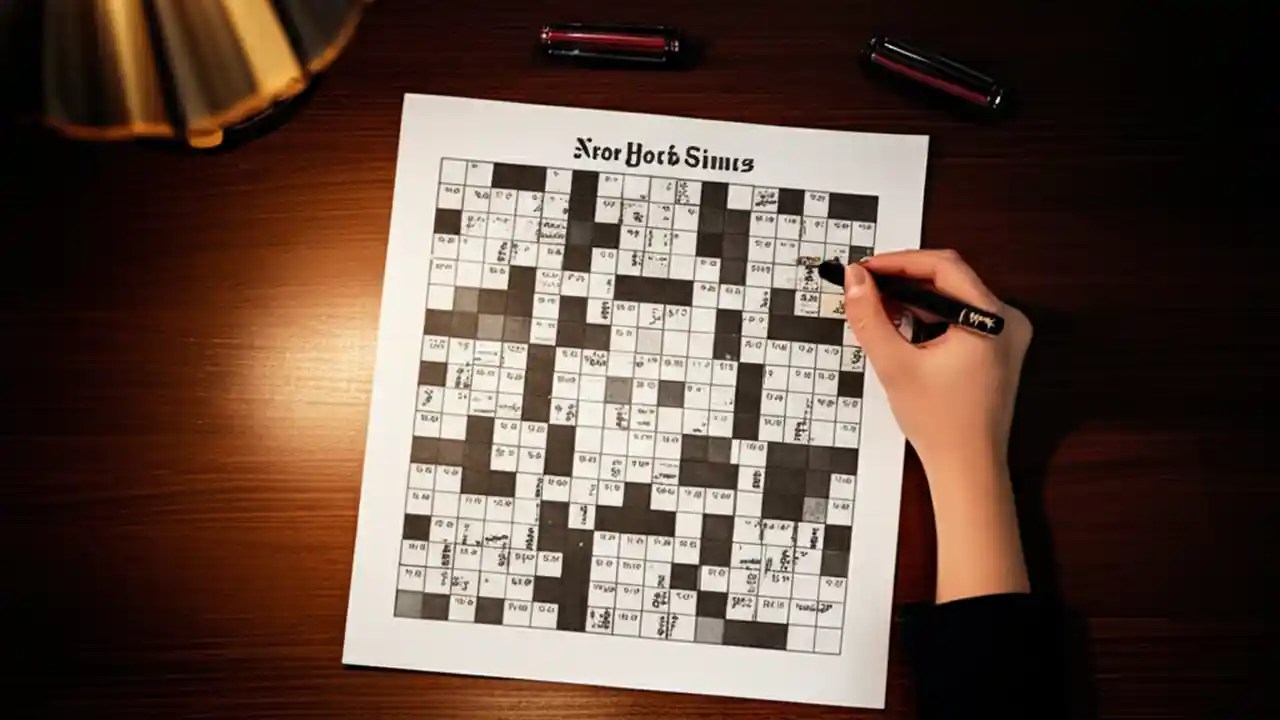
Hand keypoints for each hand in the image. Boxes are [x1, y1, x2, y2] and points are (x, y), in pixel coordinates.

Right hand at [843, 249, 1032, 601]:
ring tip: (878, 306)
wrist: (968, 467)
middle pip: (950, 278)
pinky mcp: (998, 348)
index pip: (943, 267)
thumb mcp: (896, 365)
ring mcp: (1006, 334)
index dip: (899, 262)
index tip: (865, 269)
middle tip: (865, 286)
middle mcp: (1007, 320)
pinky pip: (960, 316)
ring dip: (914, 297)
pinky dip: (929, 316)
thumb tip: (855, 279)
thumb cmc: (940, 424)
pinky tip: (901, 326)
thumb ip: (871, 317)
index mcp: (992, 319)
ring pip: (952, 297)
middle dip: (904, 279)